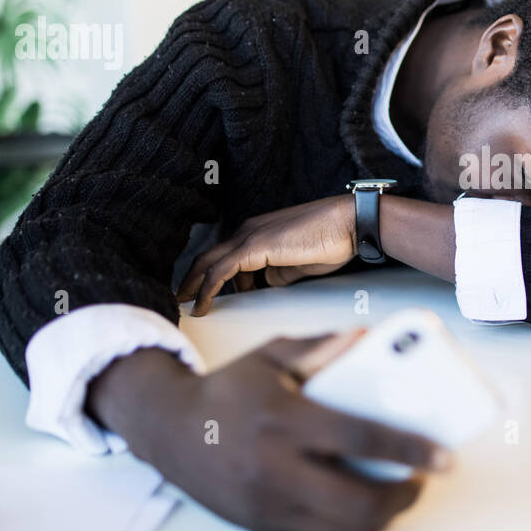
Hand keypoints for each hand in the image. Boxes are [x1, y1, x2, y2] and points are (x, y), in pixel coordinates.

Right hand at [89, 333, 448, 530]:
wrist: (167, 430)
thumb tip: (370, 338)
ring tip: (403, 489)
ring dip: (384, 514)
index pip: (359, 439)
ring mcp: (267, 505)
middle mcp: (273, 469)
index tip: (445, 456)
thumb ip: (323, 346)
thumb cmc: (229, 390)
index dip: (409, 450)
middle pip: (357, 502)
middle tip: (426, 477)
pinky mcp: (263, 526)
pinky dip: (353, 521)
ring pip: (344, 529)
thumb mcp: (273, 355)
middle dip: (404, 496)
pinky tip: (368, 499)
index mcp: (282, 420)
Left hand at [178, 194, 355, 314]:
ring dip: (194, 286)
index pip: (225, 256)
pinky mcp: (254, 247)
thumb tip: (266, 285)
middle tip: (182, 300)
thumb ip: (278, 273)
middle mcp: (248, 231)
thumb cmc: (331, 241)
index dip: (212, 277)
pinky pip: (220, 271)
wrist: (347, 223)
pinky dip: (207, 289)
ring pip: (207, 262)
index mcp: (258, 233)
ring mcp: (249, 237)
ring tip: (187, 307)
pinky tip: (203, 306)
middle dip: (192, 280)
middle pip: (208, 256)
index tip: (207, 296)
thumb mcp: (298, 264)